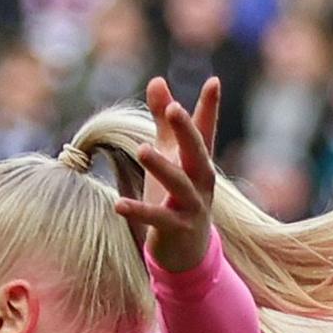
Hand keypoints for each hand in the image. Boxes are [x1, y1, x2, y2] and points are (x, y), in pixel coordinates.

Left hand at [112, 75, 223, 275]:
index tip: (213, 81)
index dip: (209, 107)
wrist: (187, 252)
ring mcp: (192, 208)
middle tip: (174, 109)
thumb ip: (163, 120)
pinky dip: (139, 212)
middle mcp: (201, 183)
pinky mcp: (178, 230)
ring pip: (180, 185)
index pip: (205, 131)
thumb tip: (157, 79)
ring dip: (163, 167)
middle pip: (198, 154)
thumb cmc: (175, 197)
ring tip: (142, 149)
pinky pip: (158, 219)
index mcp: (199, 163)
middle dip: (187, 132)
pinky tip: (118, 204)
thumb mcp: (169, 156)